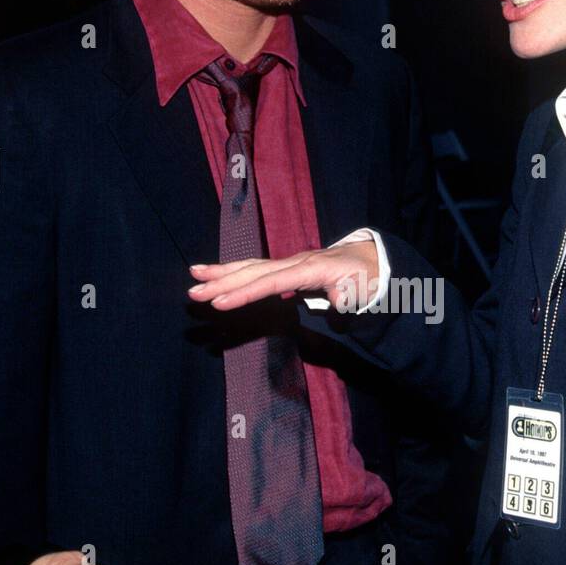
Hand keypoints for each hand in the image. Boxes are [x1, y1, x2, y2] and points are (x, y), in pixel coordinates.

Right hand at [187, 241, 379, 312]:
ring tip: (194, 275)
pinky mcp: (287, 268)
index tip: (219, 303)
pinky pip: (257, 269)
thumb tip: (339, 300)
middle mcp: (295, 262)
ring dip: (222, 272)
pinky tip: (216, 276)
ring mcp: (290, 263)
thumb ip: (350, 296)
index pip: (271, 283)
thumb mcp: (365, 289)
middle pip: (253, 271)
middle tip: (193, 292)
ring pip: (251, 265)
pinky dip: (235, 271)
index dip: (244, 293)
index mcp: (311, 269)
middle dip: (222, 281)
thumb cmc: (368, 278)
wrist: (372, 261)